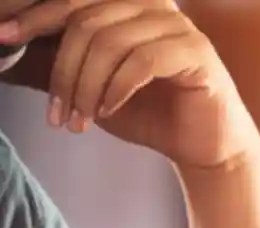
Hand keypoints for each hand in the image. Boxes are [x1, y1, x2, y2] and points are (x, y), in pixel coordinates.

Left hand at [0, 0, 259, 171]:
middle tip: (55, 112)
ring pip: (109, 42)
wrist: (203, 146)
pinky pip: (140, 62)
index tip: (4, 36)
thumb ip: (61, 60)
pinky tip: (108, 112)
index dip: (35, 14)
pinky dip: (115, 90)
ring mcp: (178, 25)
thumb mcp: (92, 83)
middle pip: (86, 19)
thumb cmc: (149, 112)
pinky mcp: (197, 52)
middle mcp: (154, 4)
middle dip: (62, 69)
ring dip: (85, 87)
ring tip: (79, 121)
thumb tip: (9, 43)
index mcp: (128, 3)